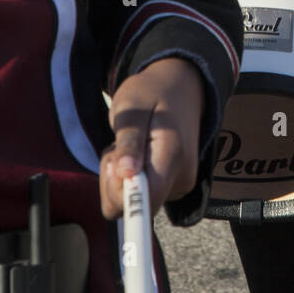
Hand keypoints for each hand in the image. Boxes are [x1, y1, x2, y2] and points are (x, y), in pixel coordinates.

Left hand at [100, 57, 204, 219]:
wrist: (180, 86)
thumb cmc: (152, 93)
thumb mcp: (132, 109)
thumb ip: (128, 143)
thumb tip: (125, 175)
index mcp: (173, 157)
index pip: (144, 200)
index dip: (118, 191)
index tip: (111, 162)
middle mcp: (182, 177)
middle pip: (136, 206)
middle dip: (114, 182)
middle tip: (116, 147)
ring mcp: (181, 183)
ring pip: (135, 202)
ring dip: (119, 179)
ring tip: (128, 145)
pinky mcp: (175, 186)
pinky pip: (141, 195)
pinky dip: (129, 178)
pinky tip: (136, 153)